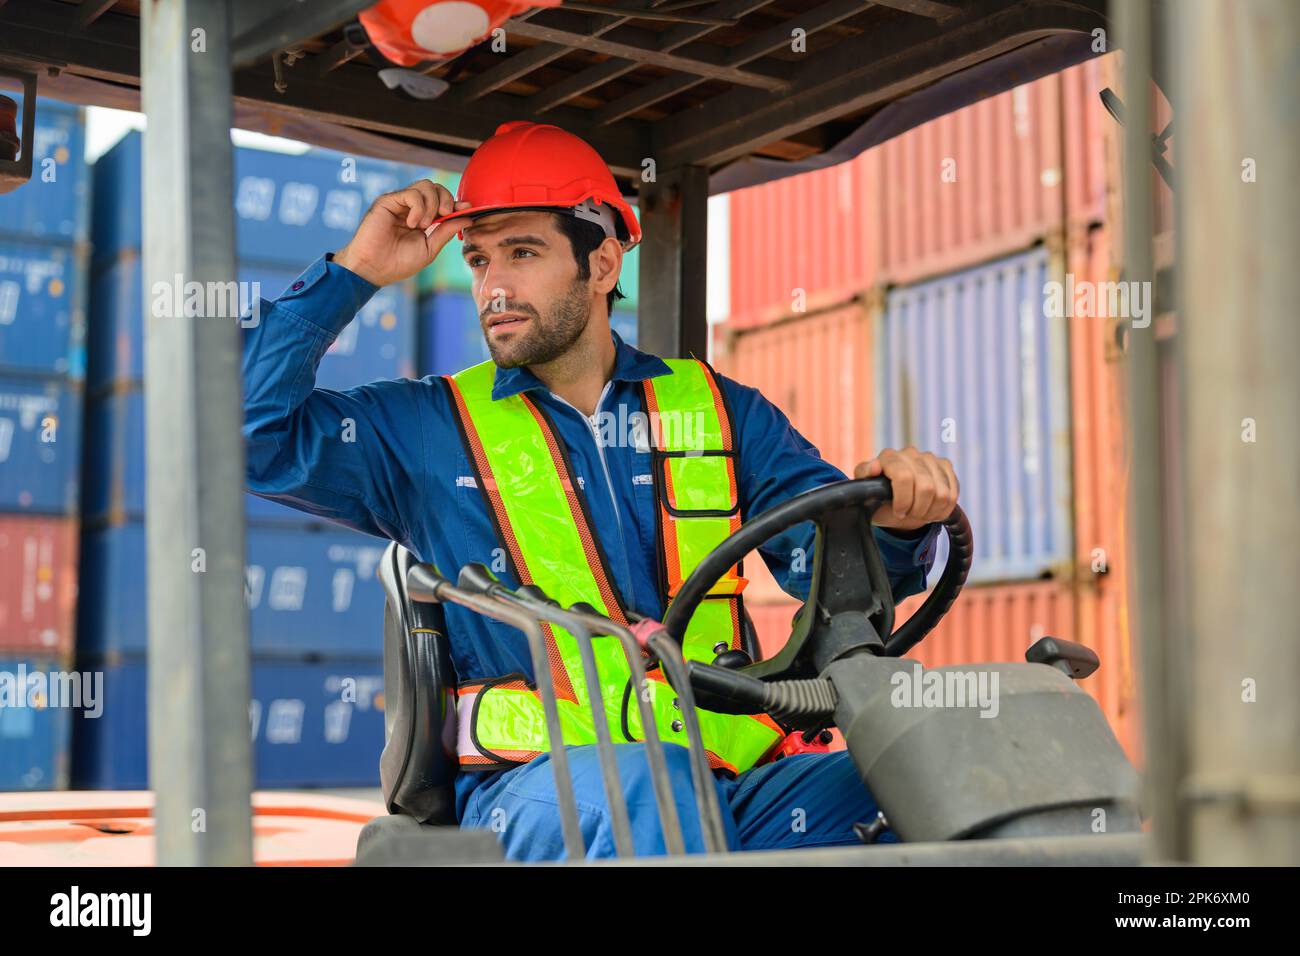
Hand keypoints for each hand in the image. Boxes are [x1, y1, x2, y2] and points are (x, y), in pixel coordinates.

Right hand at [333, 179, 473, 286]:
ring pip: (425, 185)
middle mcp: (411, 208)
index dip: (456, 203)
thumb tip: (467, 218)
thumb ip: (446, 232)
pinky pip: (411, 193)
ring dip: (432, 204)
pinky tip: (413, 223)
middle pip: (435, 188)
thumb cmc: (398, 263)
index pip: (442, 201)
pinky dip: (418, 207)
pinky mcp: (388, 201)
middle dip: (447, 199)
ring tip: (425, 225)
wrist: (374, 269)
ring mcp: (399, 203)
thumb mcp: (429, 248)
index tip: (467, 208)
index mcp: (422, 218)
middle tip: (445, 216)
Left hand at [854, 447, 958, 531]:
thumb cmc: (878, 500)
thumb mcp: (864, 493)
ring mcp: (930, 458)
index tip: (898, 512)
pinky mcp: (945, 466)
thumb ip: (864, 476)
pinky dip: (943, 509)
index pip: (904, 477)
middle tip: (909, 514)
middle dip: (918, 509)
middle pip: (926, 487)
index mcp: (888, 456)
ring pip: (942, 493)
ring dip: (931, 511)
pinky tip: (931, 510)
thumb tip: (875, 466)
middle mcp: (910, 453)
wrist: (895, 504)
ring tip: (919, 513)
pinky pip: (953, 494)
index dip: (903, 501)